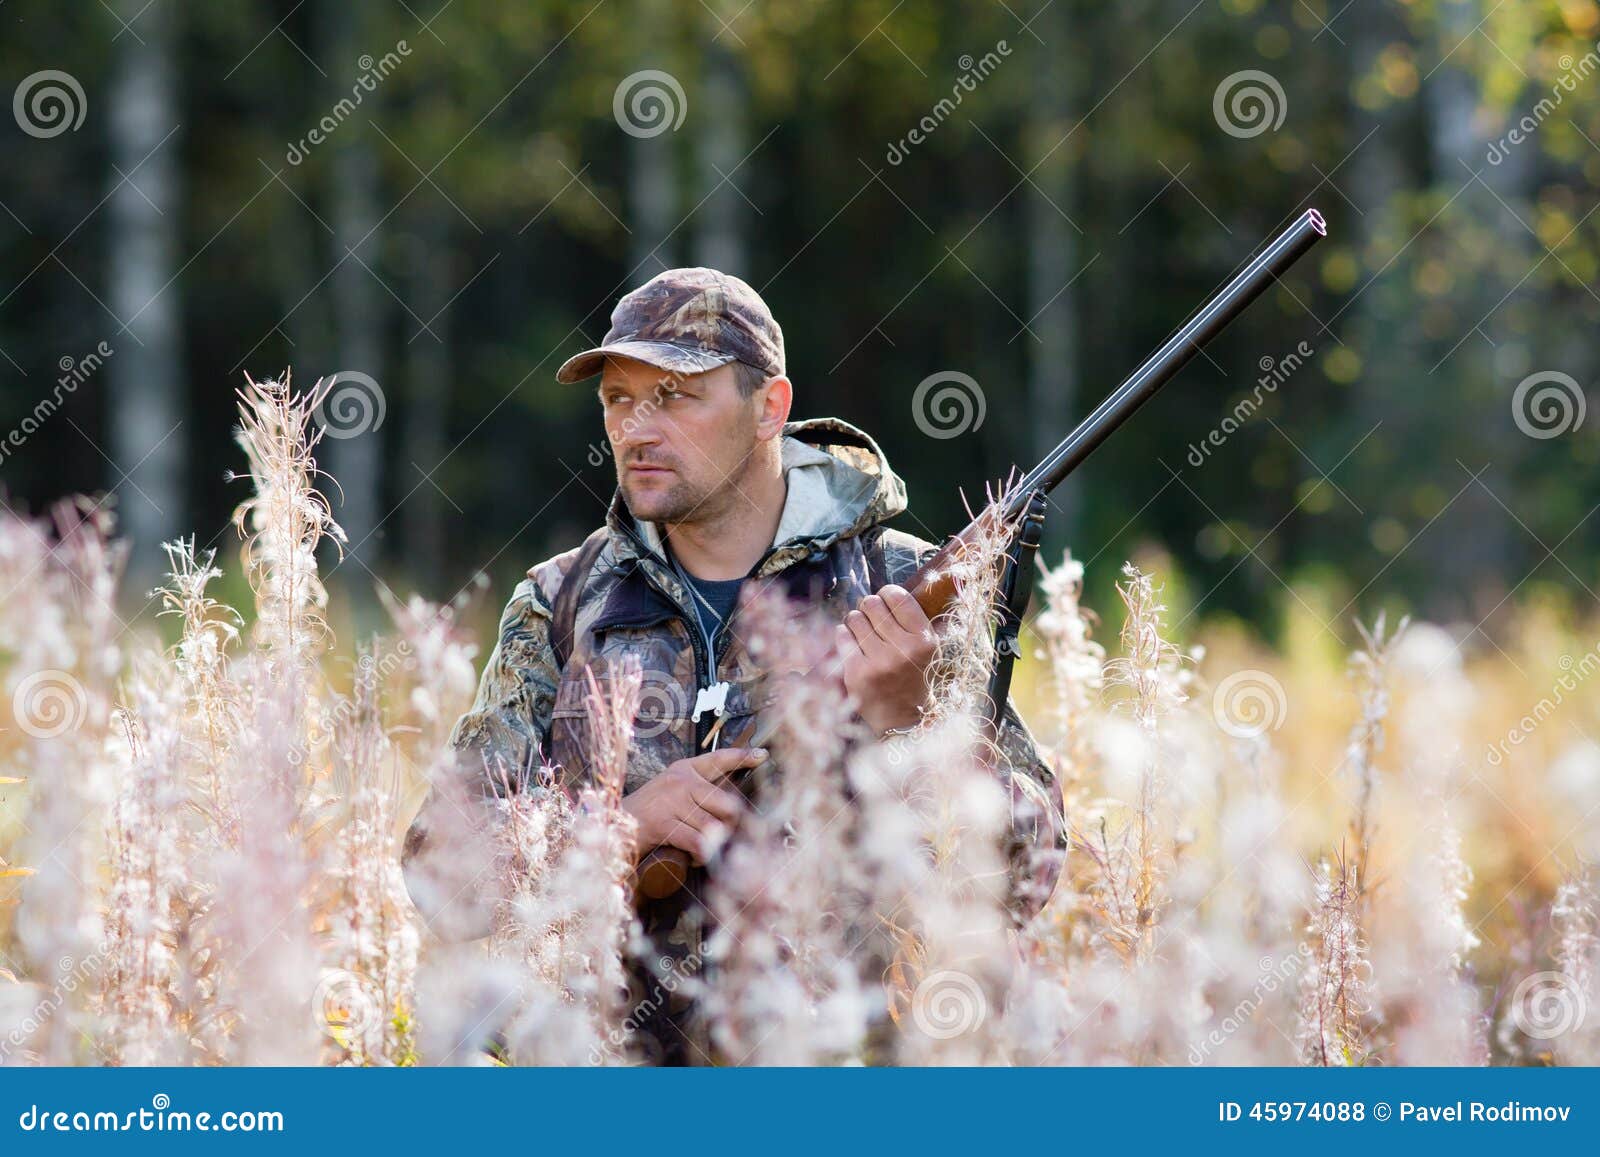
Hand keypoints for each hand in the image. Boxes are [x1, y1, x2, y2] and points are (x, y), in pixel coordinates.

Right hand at [620, 747, 763, 864]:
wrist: (612, 827)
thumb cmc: (646, 813)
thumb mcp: (670, 790)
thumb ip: (696, 791)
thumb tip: (733, 808)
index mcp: (683, 770)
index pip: (718, 759)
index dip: (742, 757)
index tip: (762, 756)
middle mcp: (681, 781)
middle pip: (727, 804)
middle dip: (730, 825)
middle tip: (724, 835)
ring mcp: (673, 801)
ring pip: (714, 827)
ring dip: (714, 844)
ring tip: (704, 848)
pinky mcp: (665, 823)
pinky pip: (699, 842)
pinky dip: (702, 854)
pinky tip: (696, 856)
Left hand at [834, 584, 937, 736]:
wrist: (902, 720)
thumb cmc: (913, 678)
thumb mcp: (927, 650)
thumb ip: (913, 621)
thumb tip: (888, 591)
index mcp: (924, 640)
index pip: (898, 597)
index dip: (887, 593)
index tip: (885, 600)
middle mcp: (903, 649)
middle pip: (872, 604)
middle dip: (868, 607)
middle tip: (871, 618)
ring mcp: (878, 662)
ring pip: (854, 618)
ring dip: (855, 621)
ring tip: (862, 634)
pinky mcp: (857, 673)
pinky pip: (842, 636)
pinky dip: (844, 636)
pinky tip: (853, 645)